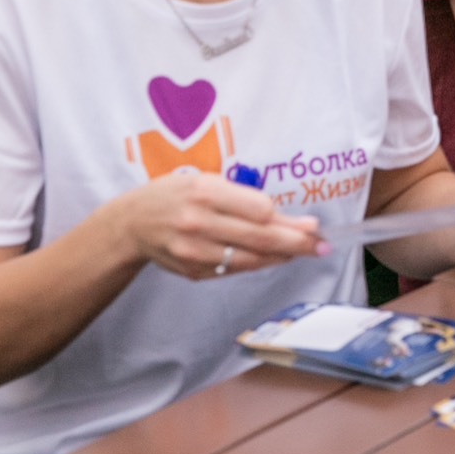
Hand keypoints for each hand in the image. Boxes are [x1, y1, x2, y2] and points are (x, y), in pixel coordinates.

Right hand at [114, 172, 322, 279]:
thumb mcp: (206, 182)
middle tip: (323, 245)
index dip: (288, 219)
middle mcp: (198, 221)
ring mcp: (194, 250)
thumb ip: (245, 199)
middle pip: (260, 237)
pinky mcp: (193, 271)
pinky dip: (258, 264)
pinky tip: (273, 258)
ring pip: (251, 258)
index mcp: (204, 192)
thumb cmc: (176, 195)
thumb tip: (292, 219)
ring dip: (282, 257)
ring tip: (305, 252)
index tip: (310, 223)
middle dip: (298, 243)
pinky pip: (235, 270)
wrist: (132, 223)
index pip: (260, 210)